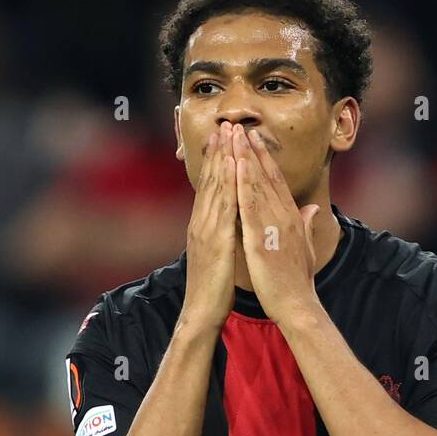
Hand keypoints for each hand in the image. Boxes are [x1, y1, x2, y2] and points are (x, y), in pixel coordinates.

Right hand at [181, 120, 236, 331]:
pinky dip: (226, 184)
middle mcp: (201, 222)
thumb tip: (235, 222)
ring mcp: (206, 229)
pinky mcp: (214, 239)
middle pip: (210, 180)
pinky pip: (222, 206)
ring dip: (221, 159)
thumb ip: (227, 235)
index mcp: (205, 225)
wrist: (202, 312)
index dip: (217, 162)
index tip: (224, 138)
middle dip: (218, 151)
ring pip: (214, 187)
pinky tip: (232, 167)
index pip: (211, 187)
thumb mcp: (221, 255)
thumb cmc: (214, 287)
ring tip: (227, 134)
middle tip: (224, 124)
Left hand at [232, 123, 321, 326]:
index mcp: (292, 219)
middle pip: (267, 176)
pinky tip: (237, 165)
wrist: (297, 305)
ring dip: (246, 157)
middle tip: (240, 126)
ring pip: (258, 184)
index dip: (265, 159)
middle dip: (253, 150)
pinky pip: (251, 204)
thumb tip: (313, 209)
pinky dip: (244, 183)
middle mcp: (284, 216)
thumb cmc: (298, 281)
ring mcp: (273, 225)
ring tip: (235, 135)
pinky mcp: (262, 237)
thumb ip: (307, 225)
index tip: (253, 140)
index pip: (277, 182)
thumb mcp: (305, 248)